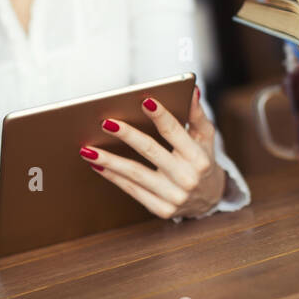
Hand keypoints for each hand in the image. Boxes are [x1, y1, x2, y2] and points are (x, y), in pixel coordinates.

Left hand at [81, 87, 226, 218]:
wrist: (210, 199)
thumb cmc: (203, 160)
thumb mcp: (206, 137)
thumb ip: (197, 114)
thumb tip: (192, 90)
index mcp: (198, 157)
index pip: (175, 132)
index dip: (160, 115)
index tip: (144, 100)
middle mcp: (187, 178)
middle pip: (150, 151)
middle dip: (127, 135)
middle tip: (106, 122)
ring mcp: (173, 196)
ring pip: (135, 173)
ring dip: (110, 160)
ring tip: (88, 149)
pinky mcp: (161, 209)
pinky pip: (132, 189)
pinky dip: (113, 176)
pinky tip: (97, 164)